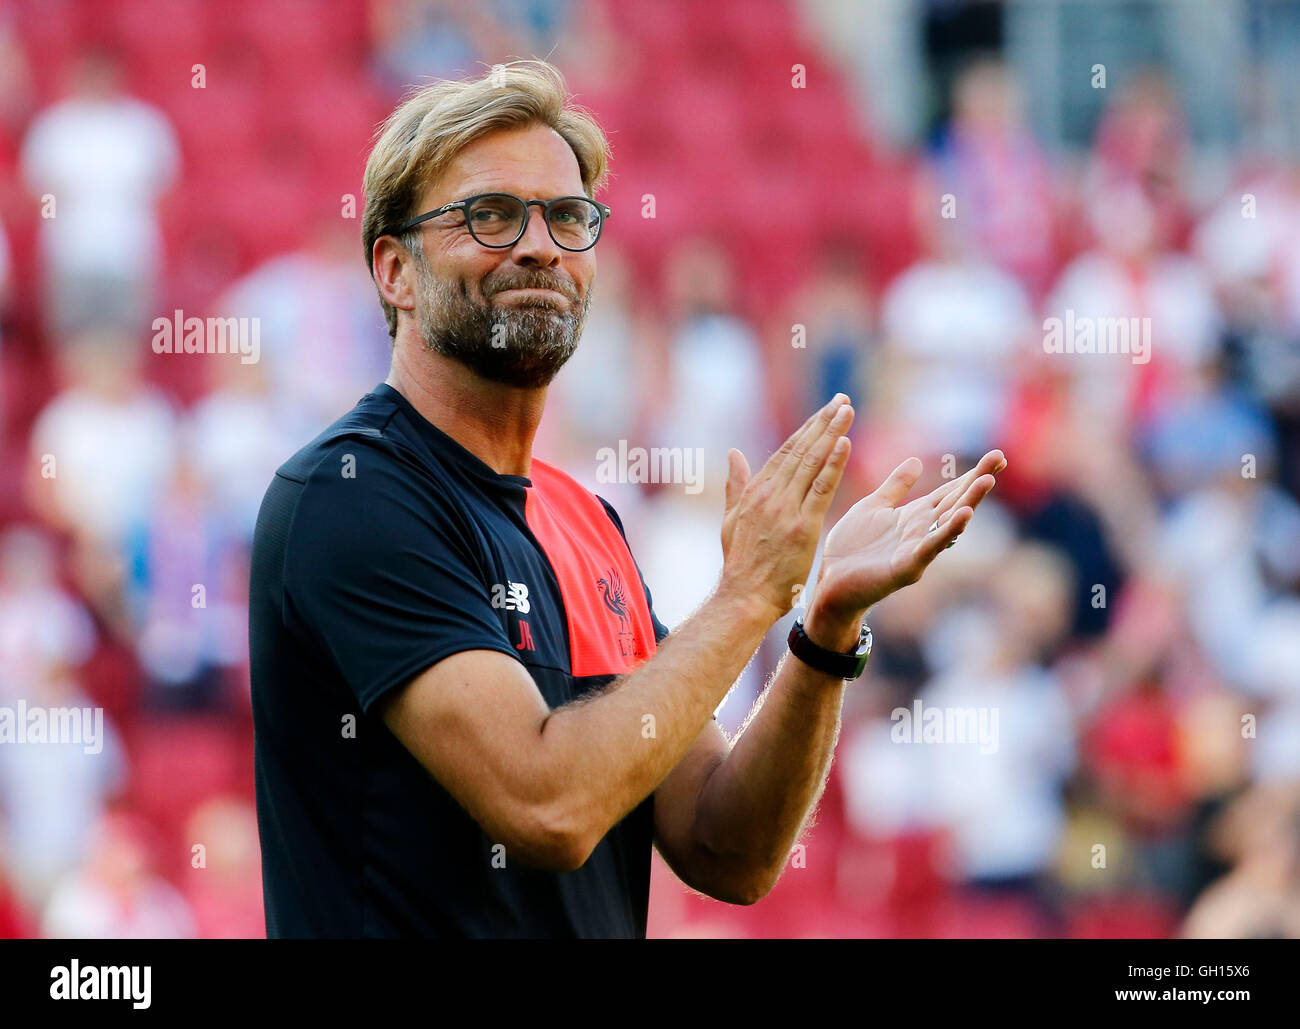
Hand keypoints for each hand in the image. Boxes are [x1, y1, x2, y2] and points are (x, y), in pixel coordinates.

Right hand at [718, 395, 853, 620]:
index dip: (807, 428)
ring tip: (847, 411)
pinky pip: (821, 489)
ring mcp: (786, 509)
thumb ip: (735, 485)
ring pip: (812, 462)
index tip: (824, 411)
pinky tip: (845, 443)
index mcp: (754, 491)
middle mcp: (770, 494)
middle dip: (823, 422)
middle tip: (842, 401)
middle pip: (801, 450)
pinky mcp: (803, 527)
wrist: (744, 596)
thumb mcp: (730, 520)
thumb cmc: (740, 563)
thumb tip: (734, 453)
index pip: (785, 451)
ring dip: (832, 433)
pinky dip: (833, 464)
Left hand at [811, 449, 1006, 621]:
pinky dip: (947, 532)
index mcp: (915, 516)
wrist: (831, 582)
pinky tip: (964, 516)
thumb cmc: (851, 548)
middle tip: (1000, 458)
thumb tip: (918, 461)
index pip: (949, 491)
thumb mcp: (873, 506)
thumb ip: (895, 486)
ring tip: (987, 480)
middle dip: (977, 481)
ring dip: (969, 501)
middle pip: (956, 502)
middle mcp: (922, 531)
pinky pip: (930, 547)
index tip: (996, 455)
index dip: (970, 474)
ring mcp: (917, 549)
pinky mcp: (906, 567)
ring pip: (948, 523)